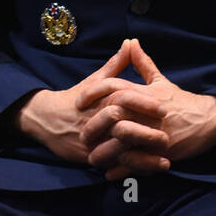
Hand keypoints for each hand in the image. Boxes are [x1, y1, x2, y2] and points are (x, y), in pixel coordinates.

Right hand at [13, 39, 163, 166]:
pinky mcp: (89, 157)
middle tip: (168, 138)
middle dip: (146, 135)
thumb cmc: (76, 98)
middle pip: (123, 128)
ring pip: (120, 151)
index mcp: (101, 100)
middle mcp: (96, 121)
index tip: (164, 109)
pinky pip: (113, 165)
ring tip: (165, 161)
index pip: (125, 100)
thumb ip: (115, 65)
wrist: (47, 119)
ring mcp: (93, 141)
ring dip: (143, 158)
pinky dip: (130, 170)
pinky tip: (147, 173)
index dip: (145, 105)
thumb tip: (130, 43)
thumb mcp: (95, 81)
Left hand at [77, 39, 215, 181]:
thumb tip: (130, 42)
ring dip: (106, 150)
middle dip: (95, 124)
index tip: (78, 101)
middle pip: (114, 115)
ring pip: (124, 141)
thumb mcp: (161, 81)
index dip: (93, 92)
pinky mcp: (162, 151)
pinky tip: (110, 172)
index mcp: (145, 93)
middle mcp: (147, 112)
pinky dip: (124, 169)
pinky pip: (139, 162)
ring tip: (91, 156)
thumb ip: (142, 63)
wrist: (209, 120)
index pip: (113, 87)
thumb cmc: (182, 101)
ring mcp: (154, 132)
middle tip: (80, 132)